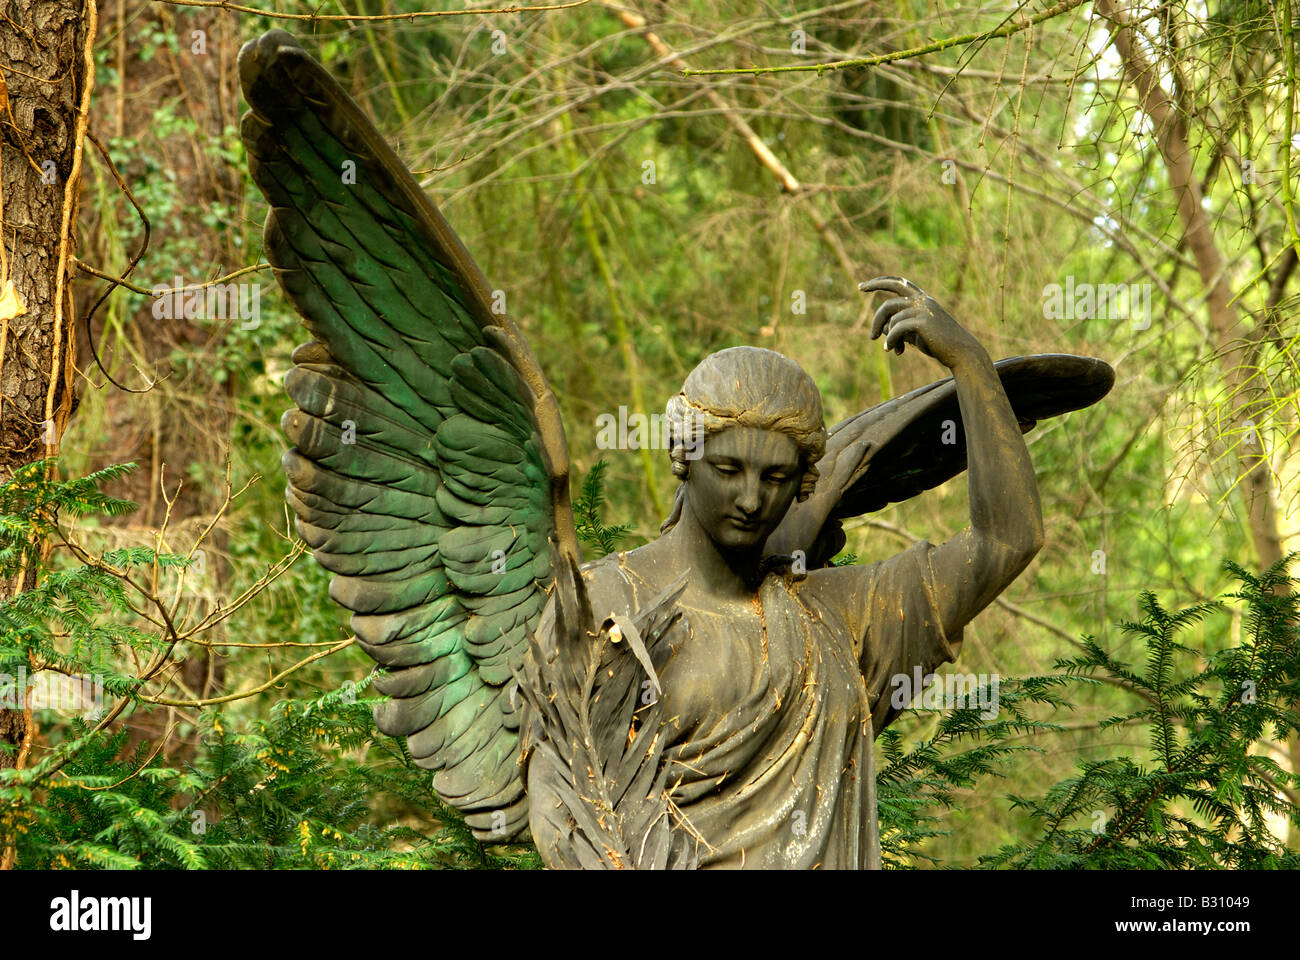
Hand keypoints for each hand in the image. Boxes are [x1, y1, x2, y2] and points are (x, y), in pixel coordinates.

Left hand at [859, 276, 983, 368]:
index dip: (878, 282)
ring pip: (892, 319)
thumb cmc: (939, 343)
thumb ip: (901, 326)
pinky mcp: (922, 322)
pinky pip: (896, 329)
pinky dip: (891, 340)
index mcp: (922, 299)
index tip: (861, 287)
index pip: (898, 283)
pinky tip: (891, 350)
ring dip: (887, 335)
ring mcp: (923, 310)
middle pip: (889, 303)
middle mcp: (922, 301)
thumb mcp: (917, 333)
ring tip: (888, 349)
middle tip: (871, 336)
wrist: (961, 352)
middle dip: (876, 319)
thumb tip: (883, 329)